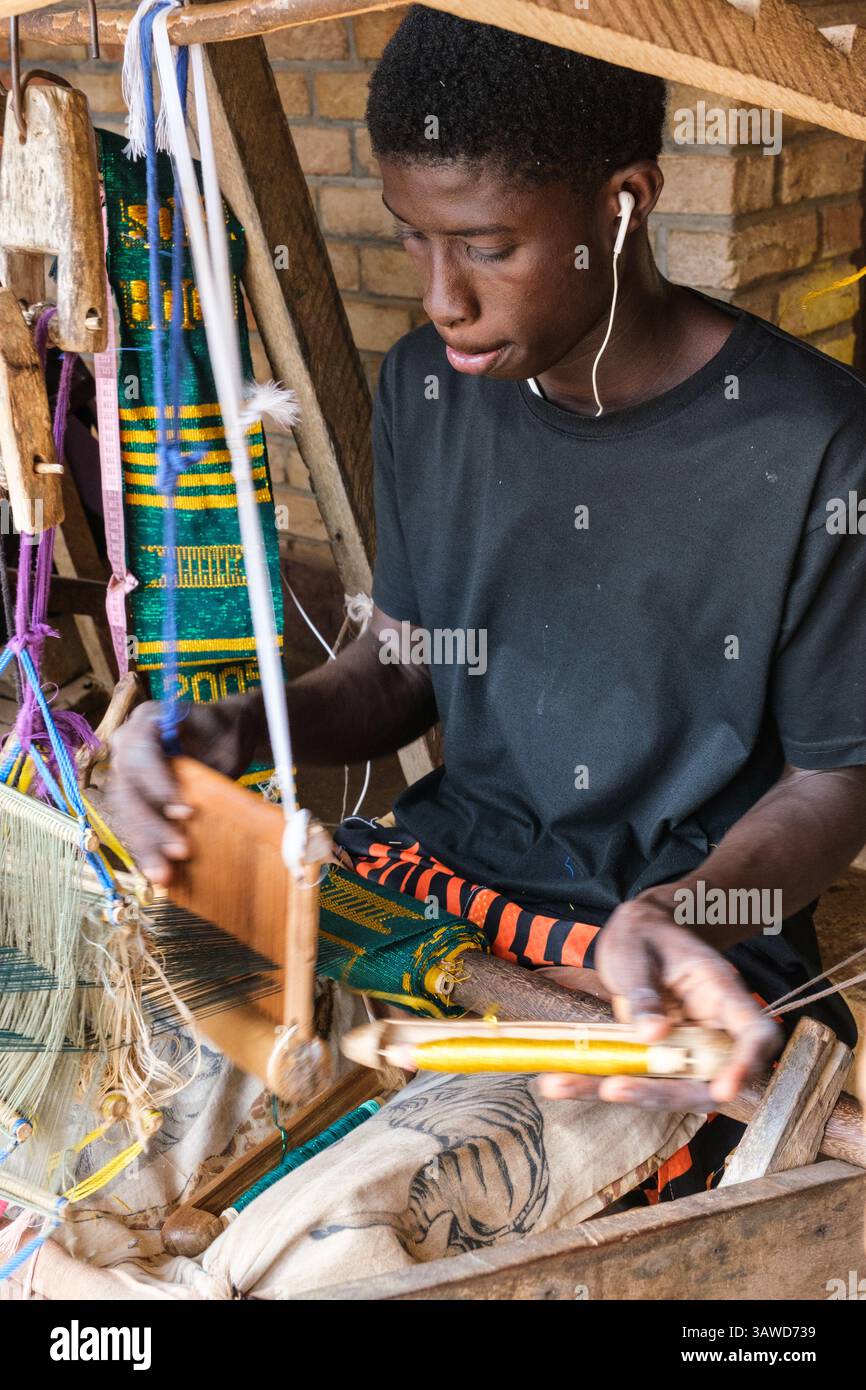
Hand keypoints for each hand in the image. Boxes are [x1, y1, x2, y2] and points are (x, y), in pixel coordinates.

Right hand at [106, 693, 263, 884]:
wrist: (221, 736)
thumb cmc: (225, 733)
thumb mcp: (224, 740)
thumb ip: (208, 763)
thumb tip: (203, 798)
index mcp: (146, 720)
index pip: (141, 754)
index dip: (159, 785)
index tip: (185, 812)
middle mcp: (126, 745)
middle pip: (127, 789)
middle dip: (151, 825)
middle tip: (180, 850)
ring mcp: (124, 771)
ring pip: (124, 813)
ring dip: (144, 845)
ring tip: (164, 874)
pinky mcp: (131, 796)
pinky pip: (131, 824)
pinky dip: (145, 849)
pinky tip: (158, 873)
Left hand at [536, 892, 781, 1109]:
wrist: (635, 933)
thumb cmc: (645, 933)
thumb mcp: (638, 951)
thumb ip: (646, 991)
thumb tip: (654, 1036)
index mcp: (721, 992)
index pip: (755, 1034)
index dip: (746, 1065)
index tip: (723, 1089)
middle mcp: (709, 1028)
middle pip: (707, 1077)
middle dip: (665, 1094)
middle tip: (614, 1089)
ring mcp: (682, 1048)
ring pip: (664, 1086)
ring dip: (617, 1093)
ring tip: (559, 1085)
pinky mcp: (653, 1058)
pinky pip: (632, 1078)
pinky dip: (593, 1083)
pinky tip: (558, 1082)